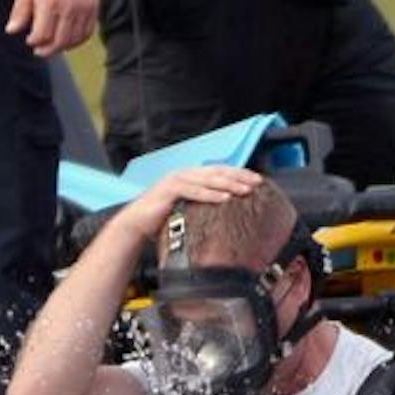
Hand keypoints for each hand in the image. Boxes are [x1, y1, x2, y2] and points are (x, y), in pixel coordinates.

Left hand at [5, 0, 98, 54]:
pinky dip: (78, 40)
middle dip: (47, 50)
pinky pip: (88, 31)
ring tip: (54, 46)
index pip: (42, 35)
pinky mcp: (93, 7)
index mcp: (50, 3)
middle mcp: (68, 9)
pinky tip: (70, 39)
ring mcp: (83, 9)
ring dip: (63, 46)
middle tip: (40, 51)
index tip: (30, 40)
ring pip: (75, 39)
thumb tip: (12, 30)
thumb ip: (20, 11)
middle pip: (59, 42)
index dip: (34, 42)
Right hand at [109, 164, 263, 246]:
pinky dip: (210, 194)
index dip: (239, 173)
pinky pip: (193, 191)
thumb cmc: (164, 218)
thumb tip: (229, 209)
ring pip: (208, 179)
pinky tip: (224, 198)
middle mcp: (185, 173)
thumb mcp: (189, 207)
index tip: (258, 180)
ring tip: (245, 190)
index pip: (220, 171)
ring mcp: (176, 179)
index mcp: (191, 175)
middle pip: (217, 172)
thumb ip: (204, 203)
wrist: (136, 224)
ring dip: (229, 184)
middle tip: (257, 182)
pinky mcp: (169, 190)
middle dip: (239, 176)